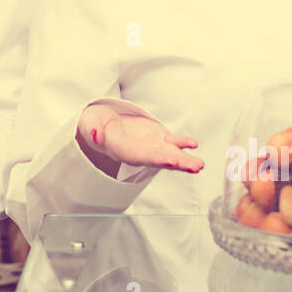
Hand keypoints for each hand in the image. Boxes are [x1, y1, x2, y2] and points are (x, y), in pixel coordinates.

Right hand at [77, 102, 202, 174]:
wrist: (105, 125)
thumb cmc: (97, 127)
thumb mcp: (91, 126)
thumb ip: (94, 131)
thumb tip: (95, 133)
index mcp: (126, 151)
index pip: (143, 156)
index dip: (156, 159)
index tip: (170, 161)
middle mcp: (142, 152)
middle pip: (162, 159)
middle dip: (178, 163)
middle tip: (194, 167)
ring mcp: (152, 146)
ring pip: (172, 154)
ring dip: (186, 159)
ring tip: (199, 164)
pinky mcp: (158, 137)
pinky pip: (173, 141)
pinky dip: (183, 143)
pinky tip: (193, 144)